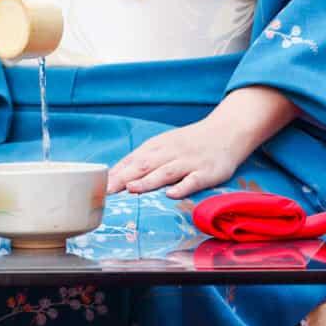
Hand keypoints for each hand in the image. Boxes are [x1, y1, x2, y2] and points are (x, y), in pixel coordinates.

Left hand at [107, 87, 298, 198]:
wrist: (226, 131)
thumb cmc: (189, 143)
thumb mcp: (163, 145)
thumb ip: (142, 160)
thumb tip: (116, 176)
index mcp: (156, 147)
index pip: (132, 160)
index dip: (115, 173)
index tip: (98, 185)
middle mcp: (169, 153)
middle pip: (143, 165)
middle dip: (124, 178)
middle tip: (107, 190)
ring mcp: (188, 162)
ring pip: (165, 172)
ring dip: (148, 181)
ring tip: (132, 189)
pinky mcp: (207, 172)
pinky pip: (194, 180)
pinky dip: (182, 187)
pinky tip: (171, 194)